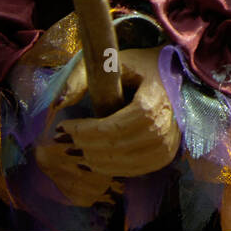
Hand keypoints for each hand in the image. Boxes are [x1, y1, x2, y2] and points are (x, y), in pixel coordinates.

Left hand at [35, 47, 180, 203]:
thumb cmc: (140, 67)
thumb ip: (82, 77)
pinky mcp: (166, 154)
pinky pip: (136, 170)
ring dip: (95, 161)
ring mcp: (168, 143)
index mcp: (153, 100)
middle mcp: (165, 125)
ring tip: (74, 151)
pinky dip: (111, 169)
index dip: (85, 131)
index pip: (114, 127)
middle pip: (118, 147)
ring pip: (125, 163)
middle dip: (85, 146)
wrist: (174, 75)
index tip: (62, 126)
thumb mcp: (112, 60)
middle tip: (63, 139)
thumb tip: (57, 103)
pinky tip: (93, 161)